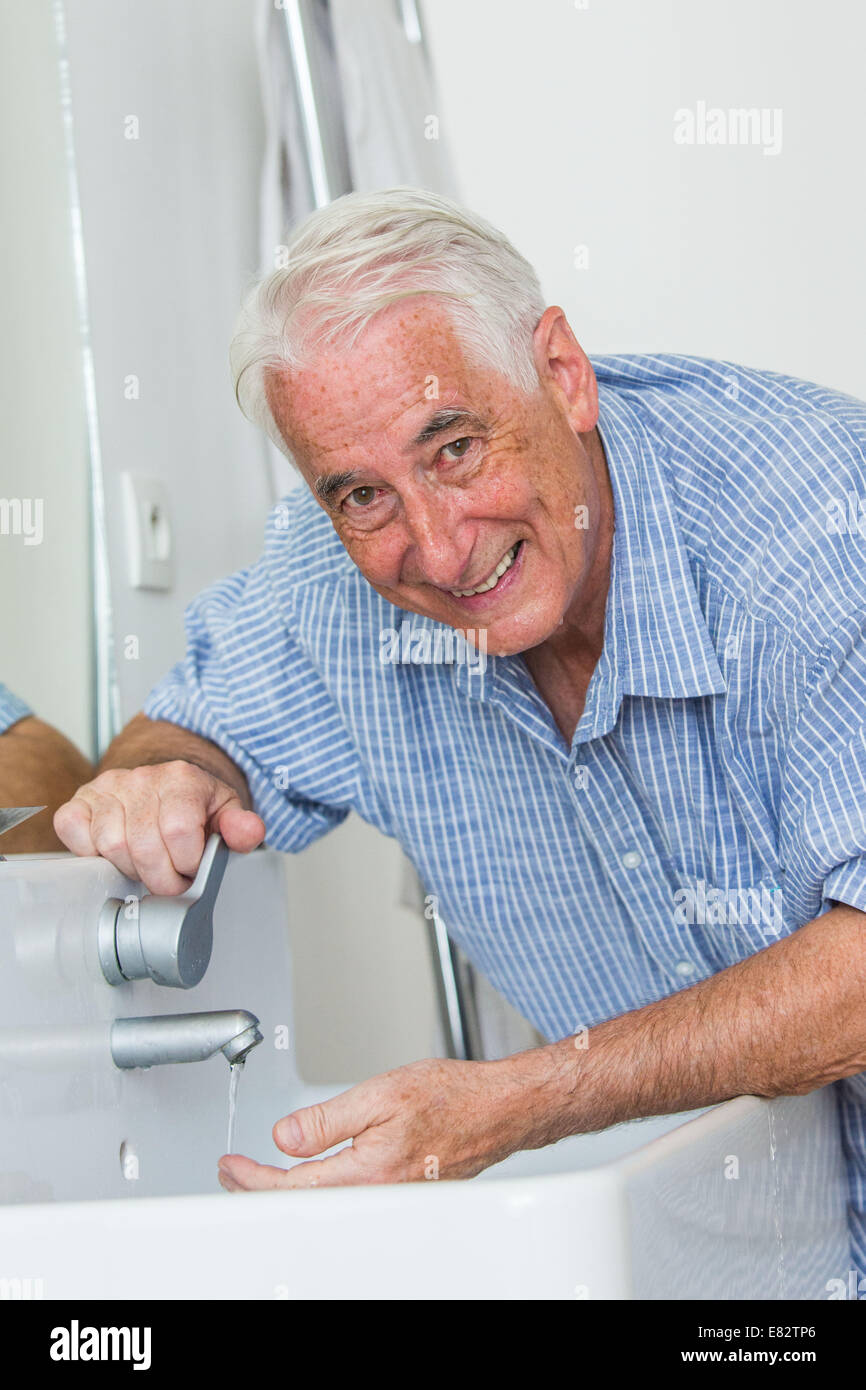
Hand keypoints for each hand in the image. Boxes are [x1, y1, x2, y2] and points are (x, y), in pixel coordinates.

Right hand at [53, 761, 264, 892]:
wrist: (166, 789)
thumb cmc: (195, 808)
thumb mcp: (226, 816)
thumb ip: (241, 828)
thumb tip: (249, 832)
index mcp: (183, 779)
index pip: (179, 831)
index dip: (186, 864)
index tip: (192, 870)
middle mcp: (142, 778)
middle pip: (143, 845)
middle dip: (160, 876)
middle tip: (171, 879)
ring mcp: (108, 787)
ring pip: (111, 845)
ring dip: (130, 868)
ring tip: (146, 865)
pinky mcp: (81, 801)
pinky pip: (74, 831)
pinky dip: (92, 853)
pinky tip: (116, 853)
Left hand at [218, 1052, 562, 1190]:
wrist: (501, 1109)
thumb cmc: (453, 1097)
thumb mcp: (381, 1093)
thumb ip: (327, 1119)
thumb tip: (285, 1137)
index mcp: (367, 1172)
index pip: (292, 1187)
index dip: (253, 1179)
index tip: (231, 1166)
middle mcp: (379, 1195)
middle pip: (304, 1204)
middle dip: (261, 1189)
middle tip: (234, 1173)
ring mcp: (393, 1198)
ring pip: (327, 1204)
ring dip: (289, 1190)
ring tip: (262, 1174)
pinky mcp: (404, 1192)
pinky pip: (351, 1198)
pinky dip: (320, 1189)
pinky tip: (312, 1175)